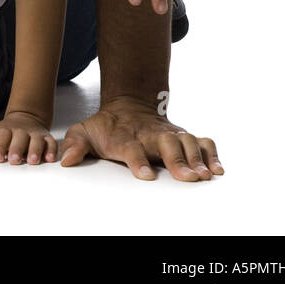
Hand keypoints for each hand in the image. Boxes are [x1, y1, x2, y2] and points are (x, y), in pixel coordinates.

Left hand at [0, 111, 56, 164]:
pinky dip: (52, 150)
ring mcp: (34, 134)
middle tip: (14, 160)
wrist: (24, 119)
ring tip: (32, 161)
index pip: (1, 136)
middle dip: (16, 149)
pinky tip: (50, 158)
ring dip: (35, 150)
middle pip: (19, 137)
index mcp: (4, 130)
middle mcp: (20, 131)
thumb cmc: (2, 135)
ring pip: (37, 140)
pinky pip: (51, 143)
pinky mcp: (47, 139)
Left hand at [61, 97, 222, 181]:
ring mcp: (170, 133)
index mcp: (126, 136)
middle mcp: (151, 134)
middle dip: (177, 159)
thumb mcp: (85, 131)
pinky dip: (213, 154)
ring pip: (187, 141)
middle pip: (166, 143)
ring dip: (198, 158)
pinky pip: (203, 142)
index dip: (138, 161)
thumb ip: (76, 144)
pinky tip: (218, 170)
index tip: (146, 176)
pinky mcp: (184, 136)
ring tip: (205, 176)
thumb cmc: (107, 127)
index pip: (132, 148)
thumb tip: (66, 160)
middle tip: (187, 178)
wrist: (128, 105)